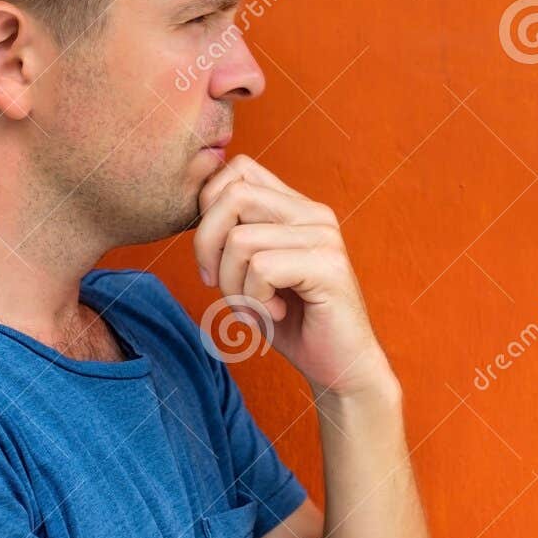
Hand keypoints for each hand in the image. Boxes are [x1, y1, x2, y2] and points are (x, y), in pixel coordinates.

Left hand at [194, 154, 394, 397]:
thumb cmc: (293, 323)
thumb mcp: (252, 272)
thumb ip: (234, 235)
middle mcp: (313, 213)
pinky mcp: (328, 266)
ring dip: (232, 285)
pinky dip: (254, 301)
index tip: (211, 257)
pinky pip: (260, 269)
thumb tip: (196, 208)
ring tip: (254, 307)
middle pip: (233, 196)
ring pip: (240, 240)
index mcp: (296, 207)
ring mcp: (324, 236)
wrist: (341, 368)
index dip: (208, 208)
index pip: (238, 170)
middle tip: (217, 284)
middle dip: (206, 245)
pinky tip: (276, 314)